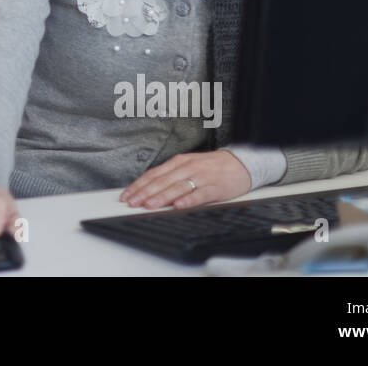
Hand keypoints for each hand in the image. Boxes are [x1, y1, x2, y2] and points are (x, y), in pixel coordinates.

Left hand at [119, 150, 251, 209]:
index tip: (126, 195)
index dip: (138, 185)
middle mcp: (188, 167)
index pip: (154, 174)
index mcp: (179, 162)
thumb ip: (170, 176)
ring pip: (178, 187)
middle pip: (162, 181)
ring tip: (149, 205)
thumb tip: (149, 189)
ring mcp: (201, 177)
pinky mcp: (215, 187)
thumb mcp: (188, 166)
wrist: (241, 163)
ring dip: (162, 197)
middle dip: (145, 192)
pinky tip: (179, 205)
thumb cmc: (211, 166)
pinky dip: (189, 200)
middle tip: (132, 202)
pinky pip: (200, 194)